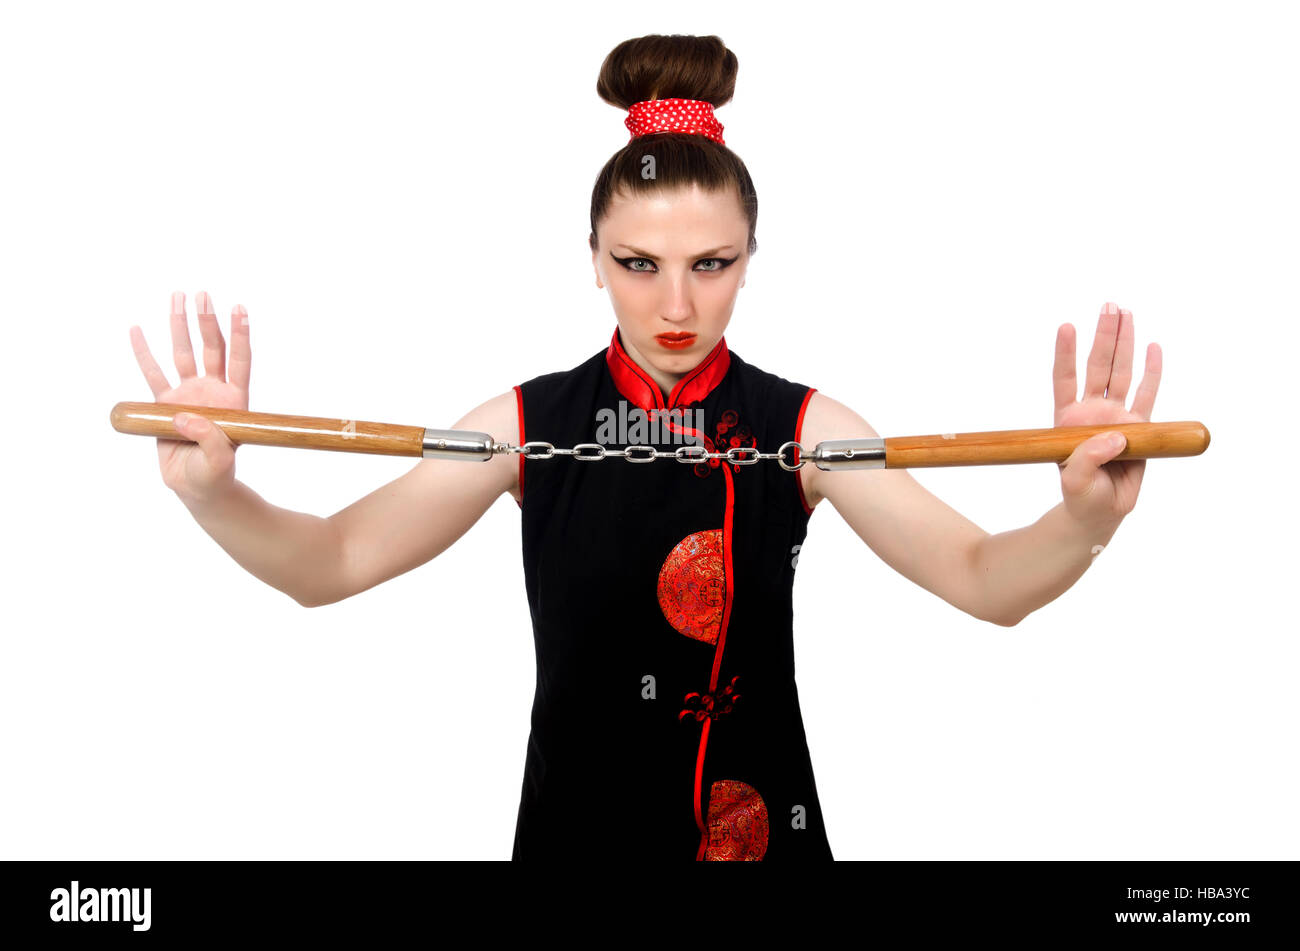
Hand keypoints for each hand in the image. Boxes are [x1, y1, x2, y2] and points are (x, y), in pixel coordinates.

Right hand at [129, 291, 249, 505]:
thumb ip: (210, 442)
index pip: (239, 361)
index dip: (240, 335)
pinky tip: (137, 330)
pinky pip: (152, 374)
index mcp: (234, 401)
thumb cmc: (215, 476)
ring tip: (177, 296)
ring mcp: (188, 394)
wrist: (196, 488)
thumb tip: (186, 417)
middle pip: (210, 349)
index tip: (239, 308)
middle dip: (206, 321)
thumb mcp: (219, 462)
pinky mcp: (165, 404)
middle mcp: (212, 392)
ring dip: (179, 326)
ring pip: (182, 354)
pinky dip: (144, 352)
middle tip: (201, 294)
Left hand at [1053, 301, 1162, 527]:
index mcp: (1068, 420)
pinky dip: (1152, 371)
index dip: (1066, 353)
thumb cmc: (1081, 496)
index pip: (1065, 379)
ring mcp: (1117, 416)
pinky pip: (1148, 394)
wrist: (1101, 512)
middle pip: (1099, 367)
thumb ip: (1087, 459)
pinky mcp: (1140, 427)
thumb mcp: (1075, 481)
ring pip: (1122, 373)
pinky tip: (1154, 347)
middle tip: (1109, 306)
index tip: (1066, 326)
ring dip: (1125, 343)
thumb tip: (1114, 436)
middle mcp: (1092, 412)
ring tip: (1126, 313)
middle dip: (1104, 336)